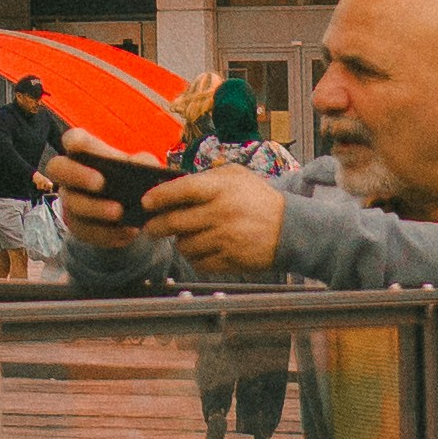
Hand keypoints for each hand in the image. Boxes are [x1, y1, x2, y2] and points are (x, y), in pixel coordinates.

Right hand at [46, 134, 167, 243]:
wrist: (129, 213)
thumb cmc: (131, 179)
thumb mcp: (141, 169)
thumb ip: (143, 162)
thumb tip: (142, 163)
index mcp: (85, 152)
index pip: (71, 140)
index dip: (72, 141)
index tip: (78, 146)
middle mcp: (70, 174)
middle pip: (57, 168)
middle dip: (77, 175)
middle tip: (100, 183)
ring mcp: (71, 200)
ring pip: (72, 203)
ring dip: (95, 208)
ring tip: (119, 212)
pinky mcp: (77, 226)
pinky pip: (85, 230)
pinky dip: (107, 232)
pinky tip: (126, 232)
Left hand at [142, 156, 293, 276]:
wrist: (291, 228)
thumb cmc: (259, 199)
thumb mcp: (236, 175)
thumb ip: (207, 176)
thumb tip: (175, 182)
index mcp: (221, 189)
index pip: (181, 190)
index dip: (159, 196)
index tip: (146, 202)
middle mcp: (221, 214)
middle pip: (175, 223)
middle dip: (157, 226)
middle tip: (151, 227)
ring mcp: (226, 239)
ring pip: (185, 246)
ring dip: (180, 243)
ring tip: (184, 237)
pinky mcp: (231, 260)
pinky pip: (200, 263)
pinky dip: (195, 258)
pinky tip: (200, 249)